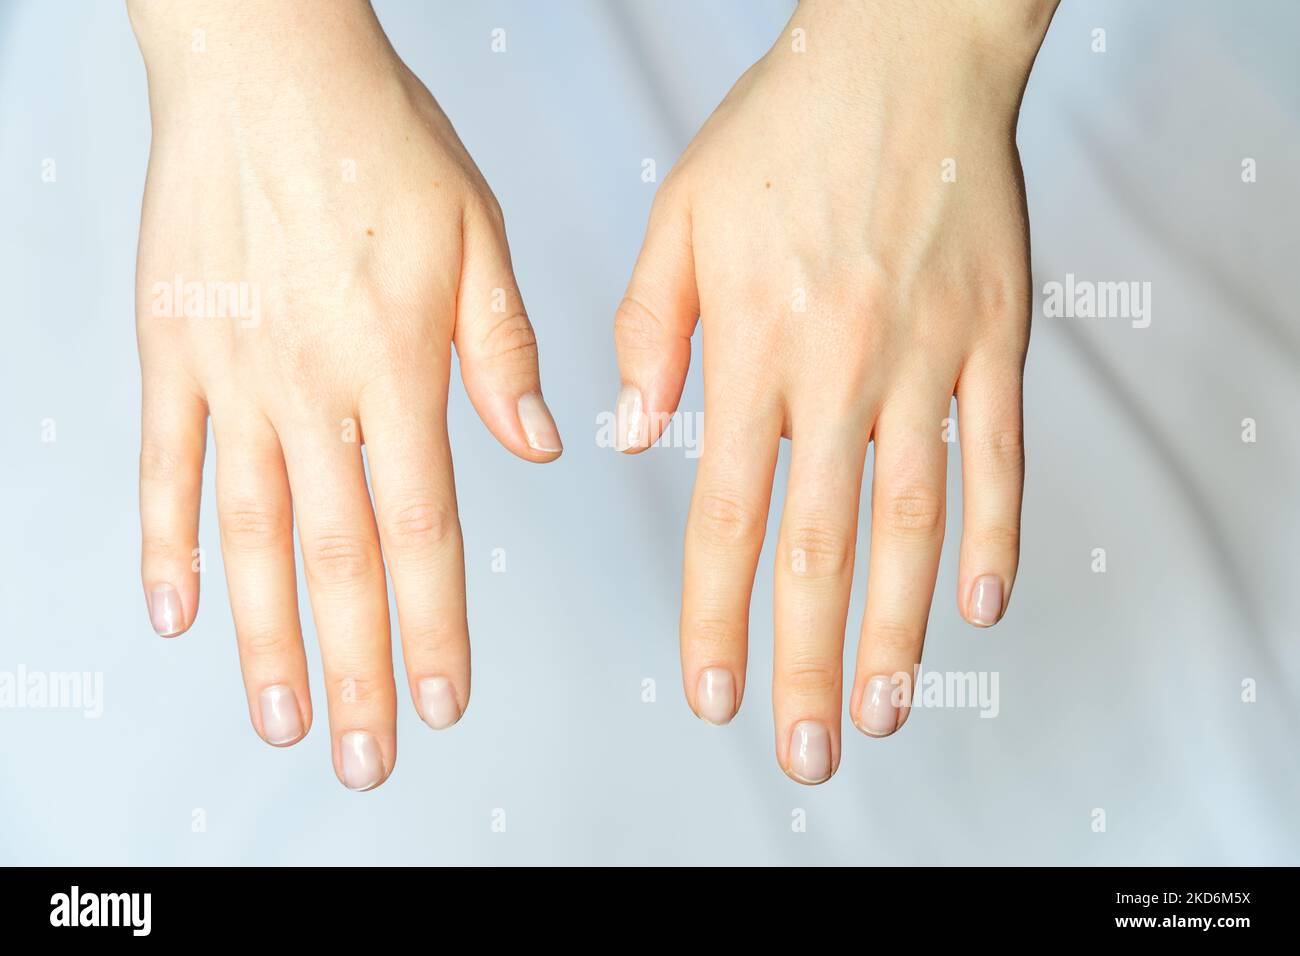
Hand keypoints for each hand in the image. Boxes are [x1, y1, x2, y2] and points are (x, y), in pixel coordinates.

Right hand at [131, 0, 560, 789]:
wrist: (263, 62)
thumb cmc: (377, 139)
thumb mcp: (476, 235)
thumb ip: (503, 350)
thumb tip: (537, 446)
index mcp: (398, 366)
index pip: (424, 528)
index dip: (436, 623)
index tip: (446, 697)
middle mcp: (313, 387)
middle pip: (338, 557)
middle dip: (359, 667)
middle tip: (368, 753)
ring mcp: (233, 375)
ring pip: (251, 533)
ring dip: (266, 637)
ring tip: (283, 716)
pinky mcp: (172, 350)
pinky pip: (165, 464)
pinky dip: (169, 541)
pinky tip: (178, 613)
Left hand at [613, 0, 1054, 782]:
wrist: (902, 52)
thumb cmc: (785, 129)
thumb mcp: (679, 218)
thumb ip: (650, 332)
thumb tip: (636, 433)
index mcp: (755, 348)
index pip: (725, 516)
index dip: (714, 616)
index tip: (710, 690)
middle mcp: (840, 368)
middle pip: (819, 545)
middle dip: (804, 661)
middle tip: (805, 748)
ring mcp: (926, 358)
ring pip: (911, 519)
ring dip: (899, 626)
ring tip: (887, 707)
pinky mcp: (993, 338)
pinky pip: (998, 453)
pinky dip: (995, 532)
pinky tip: (983, 602)